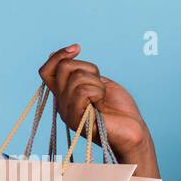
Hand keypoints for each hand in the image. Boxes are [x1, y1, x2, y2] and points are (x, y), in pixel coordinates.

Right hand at [37, 44, 155, 168]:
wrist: (133, 131)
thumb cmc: (119, 109)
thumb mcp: (99, 82)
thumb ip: (81, 72)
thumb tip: (67, 53)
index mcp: (64, 95)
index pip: (47, 70)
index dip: (59, 55)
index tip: (77, 48)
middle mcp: (62, 104)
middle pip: (64, 68)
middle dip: (88, 69)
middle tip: (100, 86)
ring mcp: (68, 112)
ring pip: (76, 78)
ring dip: (97, 84)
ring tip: (103, 99)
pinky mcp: (77, 119)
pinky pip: (83, 92)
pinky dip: (99, 93)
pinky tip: (102, 106)